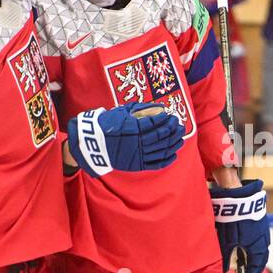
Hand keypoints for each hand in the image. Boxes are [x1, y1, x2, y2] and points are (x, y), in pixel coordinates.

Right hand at [66, 103, 184, 175]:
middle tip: (179, 125)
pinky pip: (156, 163)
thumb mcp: (122, 112)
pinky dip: (167, 159)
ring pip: (161, 149)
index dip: (165, 119)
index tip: (170, 115)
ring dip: (173, 143)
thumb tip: (161, 108)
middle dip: (172, 129)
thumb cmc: (108, 124)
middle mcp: (137, 142)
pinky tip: (174, 153)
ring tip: (180, 137)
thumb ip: (142, 109)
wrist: (92, 144)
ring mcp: (138, 154)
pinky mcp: (137, 165)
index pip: (155, 122)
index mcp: (133, 127)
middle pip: (161, 135)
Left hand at [210, 179, 268, 272]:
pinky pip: (258, 234)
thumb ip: (225, 257)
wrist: (236, 196)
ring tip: (243, 254)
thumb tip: (224, 270)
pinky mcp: (259, 217)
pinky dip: (252, 240)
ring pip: (260, 243)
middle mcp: (263, 237)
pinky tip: (243, 239)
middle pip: (261, 254)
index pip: (258, 264)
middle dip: (254, 263)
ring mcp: (262, 226)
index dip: (252, 272)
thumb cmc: (231, 220)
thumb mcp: (226, 241)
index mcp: (257, 245)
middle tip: (247, 269)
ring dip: (253, 251)